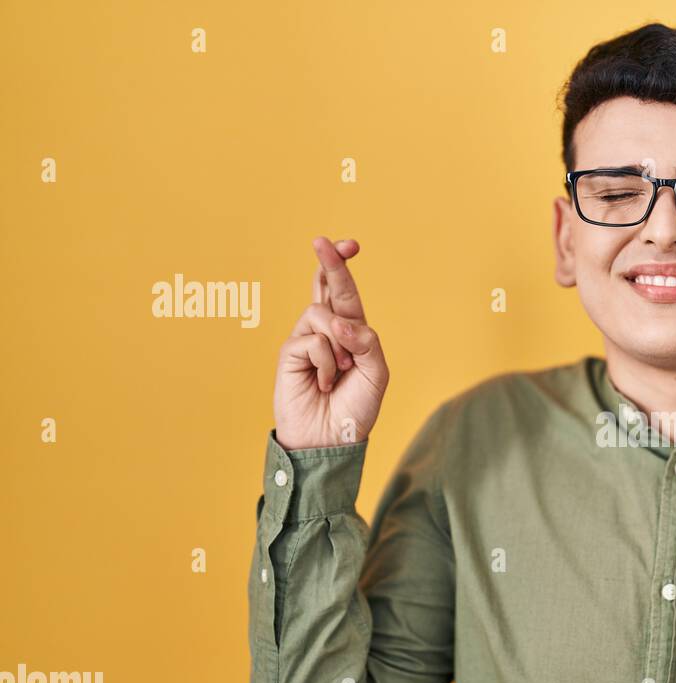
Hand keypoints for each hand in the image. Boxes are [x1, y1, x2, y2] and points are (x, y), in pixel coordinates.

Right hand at [272, 237, 389, 450]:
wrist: (331, 439)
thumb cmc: (355, 409)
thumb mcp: (376, 374)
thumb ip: (367, 342)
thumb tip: (341, 321)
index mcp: (351, 332)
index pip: (345, 293)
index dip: (343, 267)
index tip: (350, 244)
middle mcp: (327, 331)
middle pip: (326, 288)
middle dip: (330, 263)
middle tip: (322, 241)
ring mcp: (306, 339)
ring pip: (323, 316)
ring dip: (339, 344)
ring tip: (341, 372)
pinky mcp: (290, 353)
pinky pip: (314, 341)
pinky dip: (326, 364)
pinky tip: (324, 384)